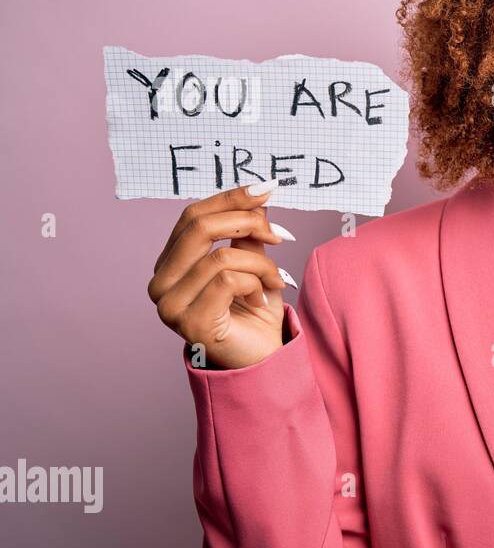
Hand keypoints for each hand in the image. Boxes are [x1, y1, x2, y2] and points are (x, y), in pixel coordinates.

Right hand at [149, 182, 293, 369]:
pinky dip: (255, 284)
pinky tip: (262, 301)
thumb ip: (247, 234)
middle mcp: (160, 282)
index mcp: (170, 264)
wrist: (262, 359)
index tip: (265, 188)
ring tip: (276, 280)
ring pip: (220, 256)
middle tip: (279, 233)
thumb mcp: (252, 264)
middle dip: (246, 222)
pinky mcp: (189, 322)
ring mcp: (169, 305)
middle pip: (198, 227)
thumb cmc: (254, 312)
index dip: (229, 199)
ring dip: (261, 265)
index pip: (192, 216)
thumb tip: (257, 196)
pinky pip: (228, 280)